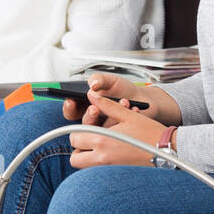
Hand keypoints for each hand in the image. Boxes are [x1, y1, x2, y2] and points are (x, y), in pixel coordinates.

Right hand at [63, 73, 178, 126]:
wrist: (143, 99)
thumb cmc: (124, 90)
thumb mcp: (110, 80)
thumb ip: (99, 79)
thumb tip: (92, 85)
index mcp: (86, 105)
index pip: (72, 110)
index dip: (69, 107)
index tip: (71, 102)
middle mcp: (93, 118)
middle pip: (82, 123)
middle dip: (88, 116)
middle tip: (95, 109)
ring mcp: (104, 128)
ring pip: (99, 130)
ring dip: (109, 118)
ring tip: (123, 102)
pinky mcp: (116, 135)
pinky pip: (117, 132)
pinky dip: (126, 117)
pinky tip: (134, 107)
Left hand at [68, 96, 169, 166]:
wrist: (168, 151)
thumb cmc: (150, 134)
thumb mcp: (128, 115)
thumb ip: (107, 105)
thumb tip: (92, 96)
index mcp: (103, 140)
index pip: (75, 138)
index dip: (77, 133)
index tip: (84, 130)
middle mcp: (103, 158)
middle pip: (75, 158)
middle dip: (79, 149)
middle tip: (89, 142)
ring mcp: (108, 170)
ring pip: (84, 169)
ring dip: (87, 159)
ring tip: (99, 150)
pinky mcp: (115, 177)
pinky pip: (96, 174)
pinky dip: (97, 167)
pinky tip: (109, 157)